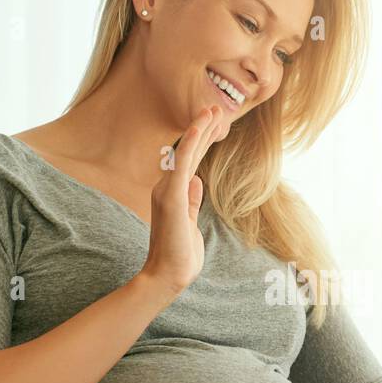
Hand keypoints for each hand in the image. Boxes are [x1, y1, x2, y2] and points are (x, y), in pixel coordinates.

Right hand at [141, 104, 228, 295]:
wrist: (168, 275)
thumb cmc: (180, 254)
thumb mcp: (190, 222)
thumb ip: (191, 200)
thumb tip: (197, 180)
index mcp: (172, 193)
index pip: (189, 163)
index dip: (202, 142)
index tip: (213, 123)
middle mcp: (167, 187)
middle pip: (188, 153)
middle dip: (202, 129)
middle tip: (215, 108)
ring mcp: (167, 190)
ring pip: (186, 153)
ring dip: (199, 129)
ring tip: (212, 110)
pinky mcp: (171, 196)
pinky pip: (181, 163)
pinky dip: (190, 144)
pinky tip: (199, 127)